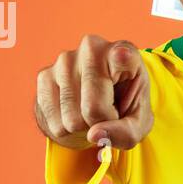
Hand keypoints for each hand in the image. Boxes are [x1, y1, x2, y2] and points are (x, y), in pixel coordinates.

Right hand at [34, 34, 153, 149]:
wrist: (97, 106)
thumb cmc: (124, 108)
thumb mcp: (138, 123)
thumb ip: (126, 132)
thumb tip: (94, 135)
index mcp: (124, 52)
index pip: (121, 55)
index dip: (121, 59)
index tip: (122, 56)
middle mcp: (92, 48)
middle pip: (94, 107)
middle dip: (102, 122)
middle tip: (107, 112)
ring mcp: (65, 60)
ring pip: (72, 119)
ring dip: (83, 127)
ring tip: (91, 112)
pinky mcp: (44, 75)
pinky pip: (55, 123)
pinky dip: (66, 129)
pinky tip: (74, 112)